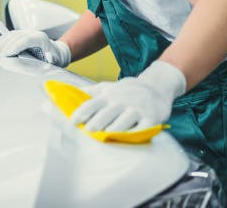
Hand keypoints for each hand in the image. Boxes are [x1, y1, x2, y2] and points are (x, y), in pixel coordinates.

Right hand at [0, 30, 70, 67]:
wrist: (55, 50)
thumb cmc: (55, 57)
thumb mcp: (56, 60)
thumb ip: (52, 59)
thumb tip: (49, 58)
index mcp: (40, 38)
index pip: (25, 40)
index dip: (15, 46)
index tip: (7, 55)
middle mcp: (32, 33)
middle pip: (15, 37)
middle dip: (5, 47)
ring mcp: (25, 32)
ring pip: (10, 35)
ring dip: (2, 44)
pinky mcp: (20, 34)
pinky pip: (8, 36)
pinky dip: (2, 42)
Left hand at [71, 60, 185, 130]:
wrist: (156, 87)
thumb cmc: (127, 91)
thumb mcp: (108, 87)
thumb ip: (91, 92)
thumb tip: (70, 92)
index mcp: (109, 95)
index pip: (92, 103)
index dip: (82, 112)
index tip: (73, 121)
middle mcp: (122, 101)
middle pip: (107, 113)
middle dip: (97, 122)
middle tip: (89, 131)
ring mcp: (137, 109)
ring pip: (124, 120)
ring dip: (115, 129)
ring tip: (106, 137)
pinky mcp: (151, 118)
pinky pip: (144, 127)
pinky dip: (137, 134)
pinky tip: (130, 139)